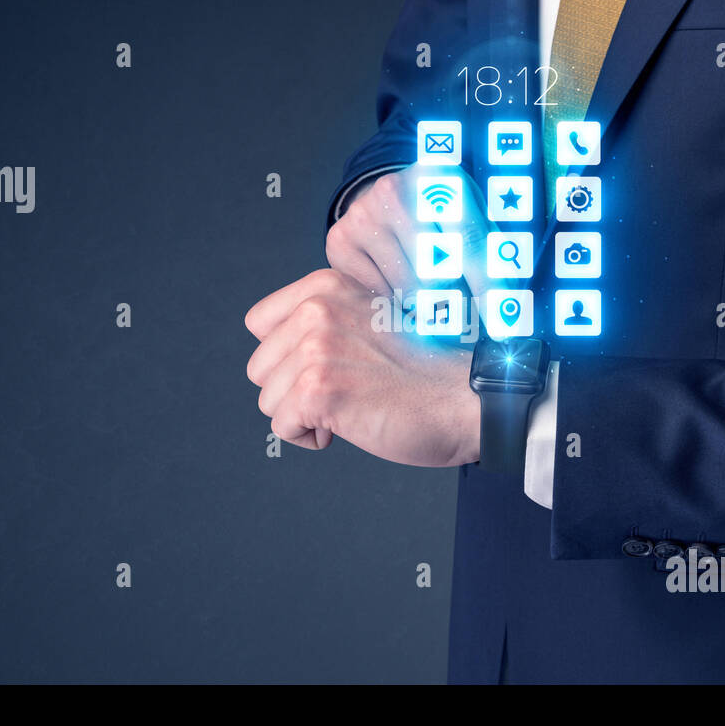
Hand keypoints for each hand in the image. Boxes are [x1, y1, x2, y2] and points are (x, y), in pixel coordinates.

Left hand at [245, 268, 480, 466]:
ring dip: (304, 415)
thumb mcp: (367, 319)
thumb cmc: (426, 369)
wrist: (465, 397)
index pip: (259, 323)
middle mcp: (316, 311)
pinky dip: (311, 438)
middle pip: (260, 367)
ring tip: (349, 408)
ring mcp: (316, 349)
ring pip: (268, 400)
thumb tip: (278, 354)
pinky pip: (283, 427)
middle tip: (343, 392)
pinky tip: (347, 426)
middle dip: (293, 389)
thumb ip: (323, 323)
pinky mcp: (319, 390)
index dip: (284, 356)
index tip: (323, 367)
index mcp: (325, 287)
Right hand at [326, 164, 494, 306]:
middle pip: (437, 273)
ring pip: (407, 291)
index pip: (470, 240)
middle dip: (457, 305)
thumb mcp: (471, 217)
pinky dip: (394, 306)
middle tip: (463, 317)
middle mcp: (396, 190)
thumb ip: (492, 255)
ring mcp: (363, 215)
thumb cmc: (439, 216)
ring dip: (427, 310)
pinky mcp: (340, 240)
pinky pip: (376, 296)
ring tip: (433, 306)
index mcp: (439, 176)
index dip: (488, 287)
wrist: (383, 197)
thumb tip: (509, 312)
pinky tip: (401, 295)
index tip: (502, 327)